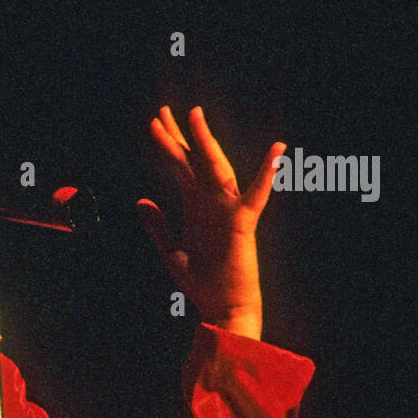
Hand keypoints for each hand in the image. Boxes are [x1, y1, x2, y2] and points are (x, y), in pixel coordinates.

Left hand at [136, 105, 283, 340]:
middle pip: (195, 160)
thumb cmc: (201, 282)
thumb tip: (141, 201)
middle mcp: (211, 202)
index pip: (180, 166)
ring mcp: (228, 209)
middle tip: (165, 109)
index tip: (155, 121)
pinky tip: (276, 149)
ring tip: (195, 117)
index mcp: (195, 206)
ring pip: (217, 168)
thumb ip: (158, 225)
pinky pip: (256, 195)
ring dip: (205, 143)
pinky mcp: (243, 223)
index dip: (168, 144)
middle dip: (180, 135)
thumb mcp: (170, 251)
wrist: (221, 308)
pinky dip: (267, 173)